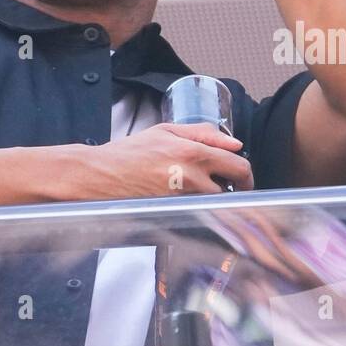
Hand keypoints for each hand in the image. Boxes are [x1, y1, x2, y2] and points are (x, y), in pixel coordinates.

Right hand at [71, 122, 253, 198]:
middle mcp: (193, 178)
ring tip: (198, 191)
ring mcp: (183, 200)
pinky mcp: (173, 214)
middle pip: (234, 190)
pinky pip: (199, 214)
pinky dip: (200, 210)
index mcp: (194, 153)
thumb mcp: (166, 131)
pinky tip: (186, 202)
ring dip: (216, 199)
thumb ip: (204, 134)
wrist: (99, 176)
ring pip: (217, 204)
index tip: (243, 178)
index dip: (246, 174)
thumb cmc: (130, 152)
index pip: (239, 166)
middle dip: (236, 189)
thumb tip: (235, 142)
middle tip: (229, 188)